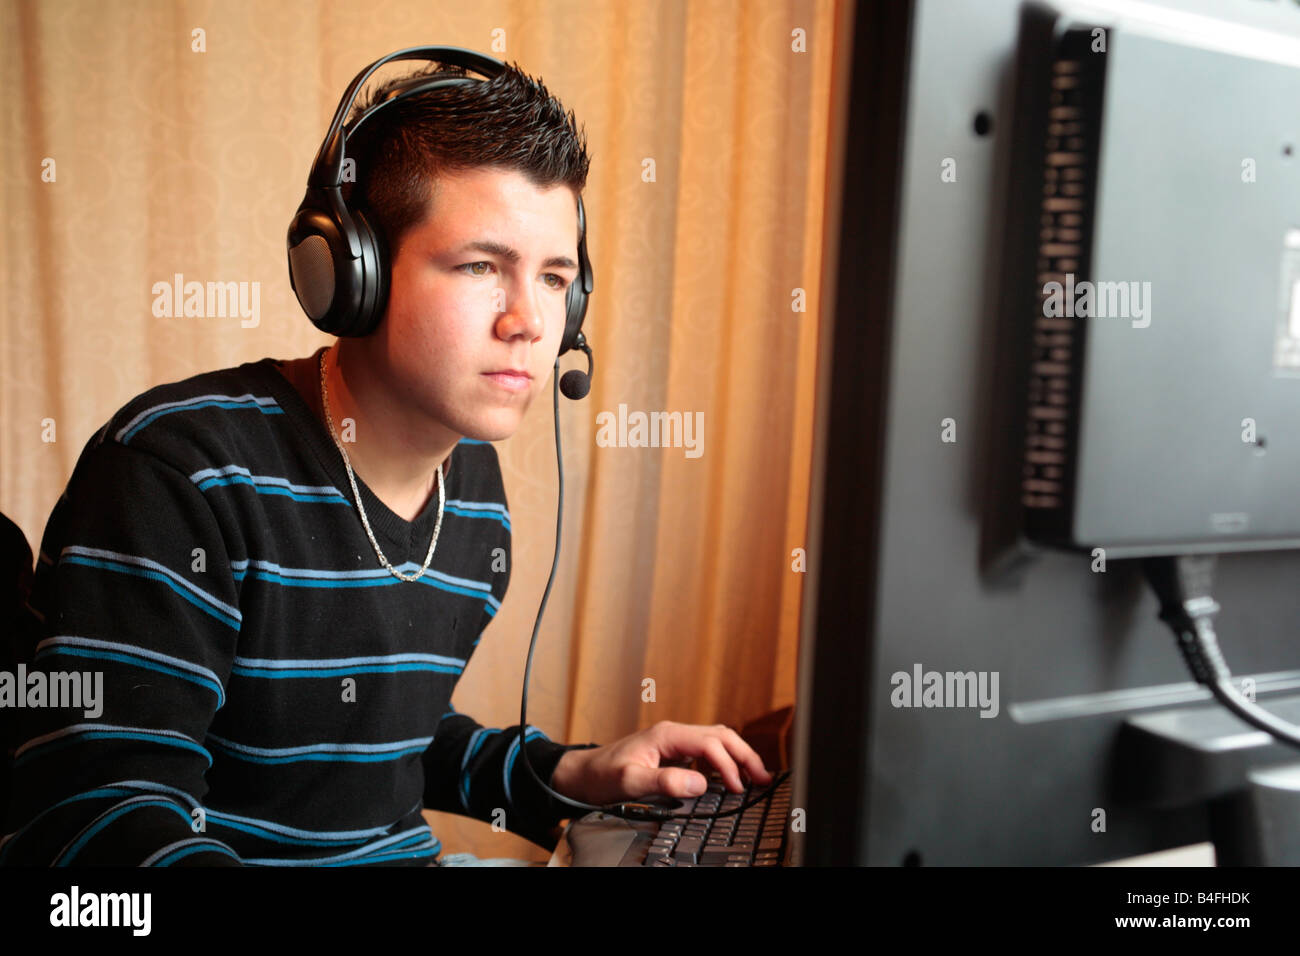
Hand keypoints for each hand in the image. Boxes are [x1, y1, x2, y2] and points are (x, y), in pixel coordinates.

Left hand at [549, 720, 772, 806]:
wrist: (581, 774)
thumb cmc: (601, 775)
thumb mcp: (630, 781)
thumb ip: (666, 782)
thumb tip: (701, 784)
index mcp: (667, 735)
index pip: (710, 744)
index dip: (728, 765)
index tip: (738, 787)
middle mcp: (673, 733)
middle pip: (720, 736)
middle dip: (744, 755)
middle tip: (762, 778)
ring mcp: (673, 741)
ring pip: (715, 741)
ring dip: (736, 757)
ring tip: (753, 777)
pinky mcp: (671, 752)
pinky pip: (705, 751)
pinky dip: (722, 762)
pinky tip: (726, 778)